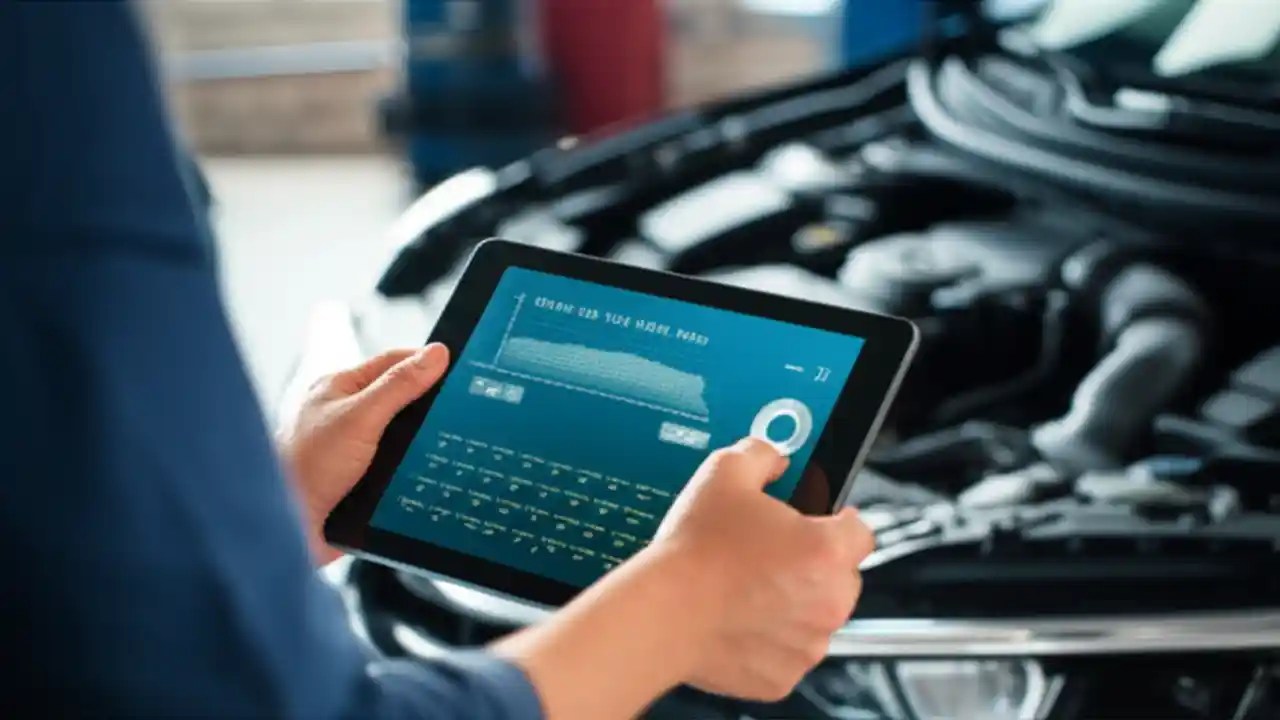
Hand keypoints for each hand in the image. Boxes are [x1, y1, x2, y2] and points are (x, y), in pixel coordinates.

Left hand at [276, 344, 449, 564]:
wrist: (290, 528)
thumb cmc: (307, 467)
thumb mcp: (360, 418)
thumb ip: (399, 385)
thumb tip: (436, 354)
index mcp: (340, 388)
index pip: (393, 362)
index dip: (427, 362)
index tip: (462, 369)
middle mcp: (346, 414)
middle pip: (401, 398)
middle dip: (430, 404)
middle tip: (467, 407)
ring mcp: (354, 447)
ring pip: (402, 435)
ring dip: (423, 440)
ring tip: (457, 439)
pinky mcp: (362, 478)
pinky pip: (398, 465)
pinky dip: (414, 467)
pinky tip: (435, 471)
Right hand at [653, 437, 873, 700]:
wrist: (662, 613)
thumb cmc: (694, 551)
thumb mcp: (726, 471)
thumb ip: (763, 454)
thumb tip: (776, 458)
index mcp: (827, 550)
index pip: (860, 530)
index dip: (838, 521)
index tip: (821, 521)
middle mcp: (828, 601)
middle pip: (840, 576)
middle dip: (813, 565)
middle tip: (769, 554)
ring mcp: (807, 644)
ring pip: (815, 617)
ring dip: (793, 604)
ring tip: (746, 587)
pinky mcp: (783, 677)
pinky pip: (787, 653)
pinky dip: (769, 640)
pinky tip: (738, 619)